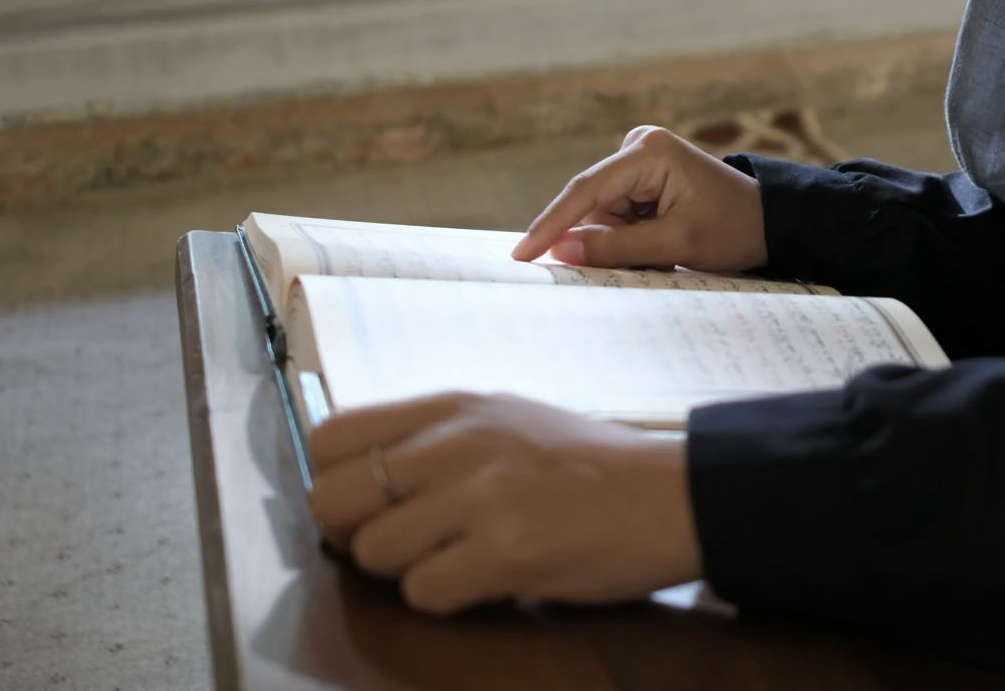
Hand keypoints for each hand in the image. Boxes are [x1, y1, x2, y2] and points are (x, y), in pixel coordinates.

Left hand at [308, 392, 702, 614]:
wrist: (672, 495)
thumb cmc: (590, 466)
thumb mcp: (509, 421)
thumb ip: (437, 438)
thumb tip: (362, 475)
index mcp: (455, 406)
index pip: (332, 436)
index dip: (338, 480)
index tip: (371, 504)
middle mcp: (458, 442)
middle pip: (334, 499)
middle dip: (360, 534)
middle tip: (408, 544)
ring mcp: (481, 495)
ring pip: (372, 551)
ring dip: (405, 571)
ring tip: (458, 560)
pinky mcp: (506, 550)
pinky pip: (422, 591)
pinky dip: (445, 598)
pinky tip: (486, 581)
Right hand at [511, 126, 766, 270]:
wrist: (770, 222)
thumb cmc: (733, 228)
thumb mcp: (676, 244)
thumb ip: (617, 248)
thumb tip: (560, 250)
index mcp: (649, 152)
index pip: (586, 190)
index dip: (551, 224)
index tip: (522, 255)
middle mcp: (638, 148)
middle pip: (592, 206)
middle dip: (601, 242)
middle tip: (637, 264)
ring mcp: (639, 162)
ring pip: (603, 217)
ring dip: (621, 245)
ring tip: (663, 255)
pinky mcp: (642, 180)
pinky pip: (618, 218)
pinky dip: (630, 241)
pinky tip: (661, 247)